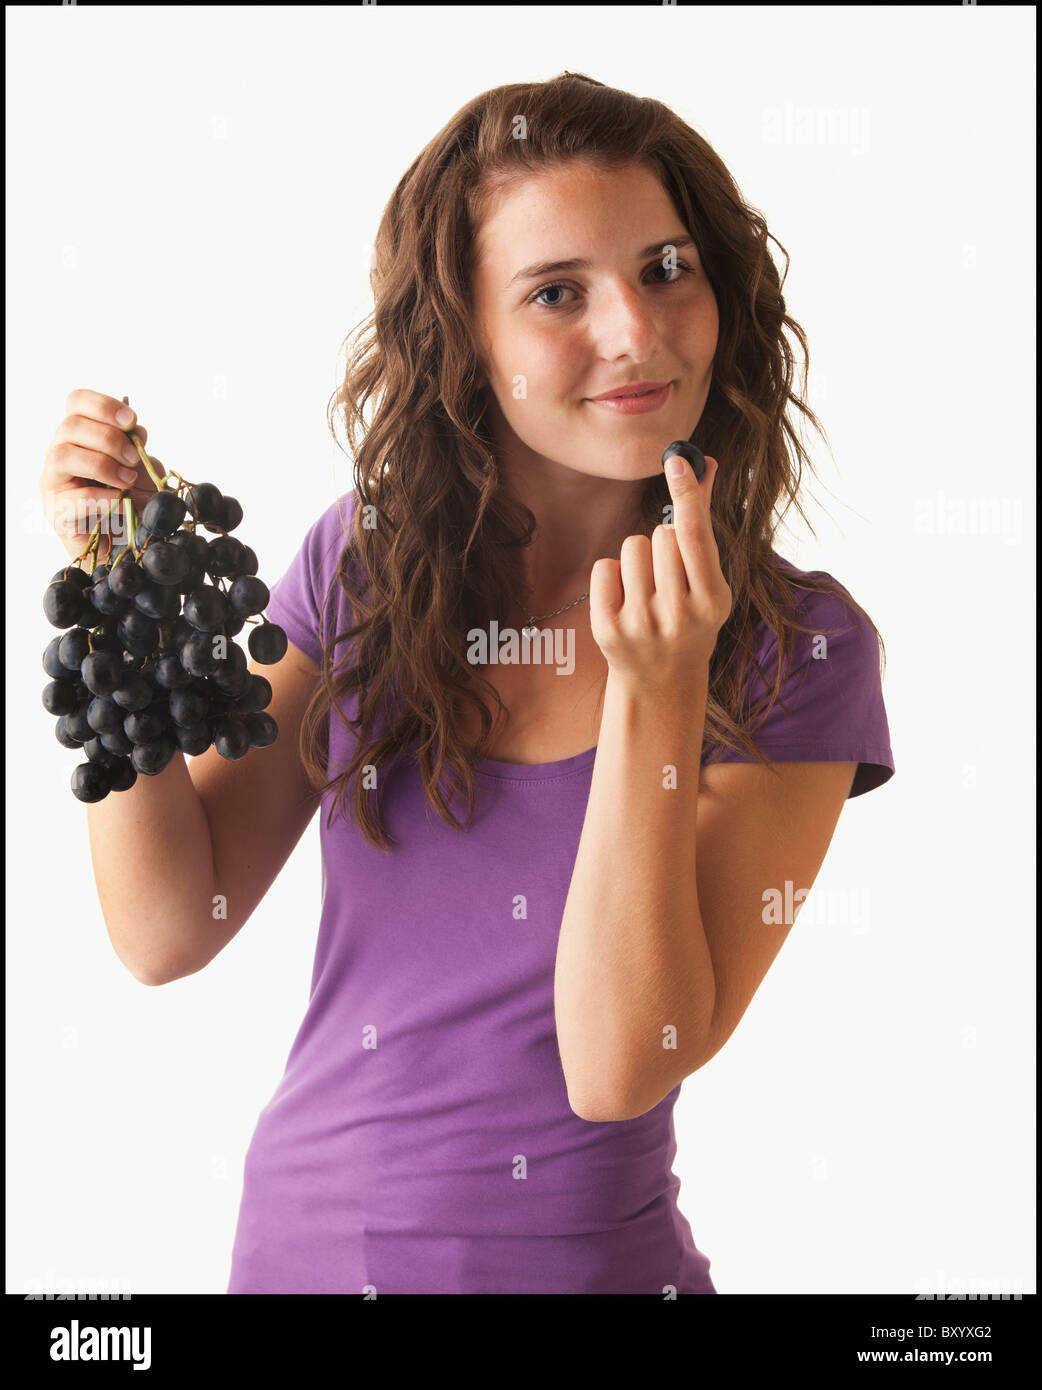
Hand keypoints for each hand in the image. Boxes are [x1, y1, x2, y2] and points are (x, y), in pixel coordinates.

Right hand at [40, 389, 165, 562]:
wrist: (122, 544)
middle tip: (134, 459)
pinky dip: (107, 498)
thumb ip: (137, 448)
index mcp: (79, 435)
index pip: (76, 402)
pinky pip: (77, 498)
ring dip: (103, 464)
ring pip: (64, 455)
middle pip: (71, 426)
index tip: (131, 420)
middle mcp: (60, 452)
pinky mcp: (56, 511)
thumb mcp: (140, 469)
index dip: (102, 405)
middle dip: (109, 439)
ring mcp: (53, 481)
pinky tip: (126, 502)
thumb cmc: (128, 500)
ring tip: (128, 481)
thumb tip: (136, 430)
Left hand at [589, 452, 731, 687]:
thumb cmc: (690, 618)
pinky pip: (605, 566)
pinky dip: (614, 574)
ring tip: (648, 587)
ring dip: (639, 556)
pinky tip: (625, 598)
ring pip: (633, 546)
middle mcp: (677, 615)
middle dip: (665, 541)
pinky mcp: (607, 628)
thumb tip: (703, 463)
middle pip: (661, 535)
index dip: (685, 493)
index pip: (694, 535)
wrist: (661, 680)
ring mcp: (640, 624)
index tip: (675, 460)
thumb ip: (703, 524)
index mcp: (711, 602)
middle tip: (669, 575)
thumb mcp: (708, 581)